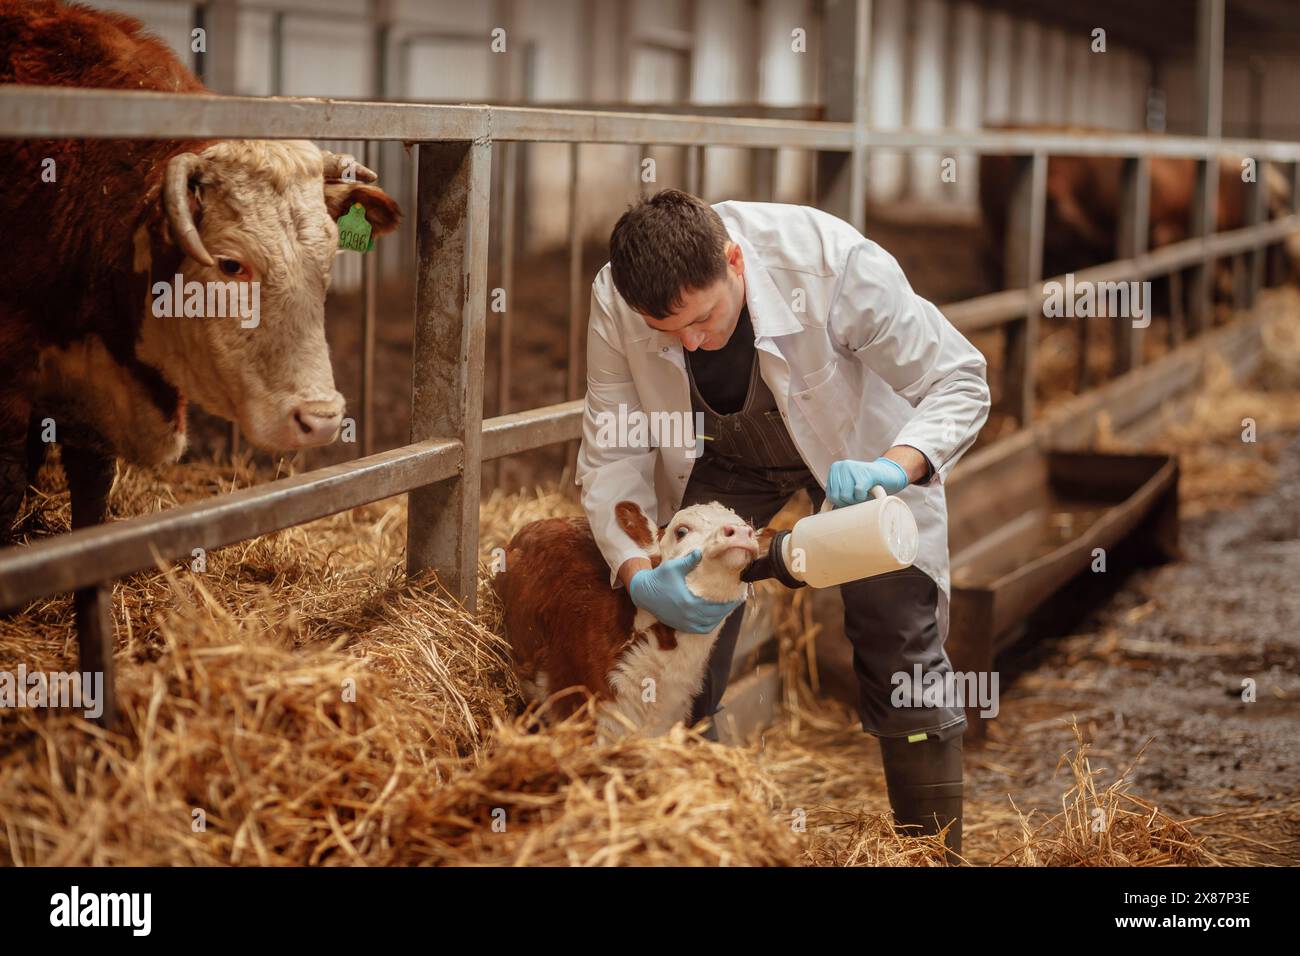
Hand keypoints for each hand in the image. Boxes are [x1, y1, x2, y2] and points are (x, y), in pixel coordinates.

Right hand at [628, 550, 742, 632]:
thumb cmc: (659, 578)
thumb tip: (701, 551)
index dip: (729, 603)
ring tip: (727, 609)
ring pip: (708, 624)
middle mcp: (688, 616)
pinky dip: (709, 625)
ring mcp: (684, 623)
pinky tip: (714, 618)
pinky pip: (699, 629)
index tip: (738, 598)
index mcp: (689, 602)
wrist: (643, 592)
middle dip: (727, 610)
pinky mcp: (680, 625)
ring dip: (719, 618)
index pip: (715, 606)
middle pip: (714, 616)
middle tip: (736, 602)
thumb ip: (689, 561)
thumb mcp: (673, 567)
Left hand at [827, 457, 908, 507]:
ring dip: (857, 500)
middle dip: (849, 503)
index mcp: (835, 468)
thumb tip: (821, 513)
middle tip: (859, 497)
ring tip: (863, 493)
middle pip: (837, 497)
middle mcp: (841, 466)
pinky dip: (864, 497)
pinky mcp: (864, 474)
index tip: (852, 498)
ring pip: (846, 496)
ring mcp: (852, 468)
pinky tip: (869, 490)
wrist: (888, 474)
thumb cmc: (866, 485)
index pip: (830, 495)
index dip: (841, 503)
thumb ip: (836, 495)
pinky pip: (858, 493)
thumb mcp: (848, 488)